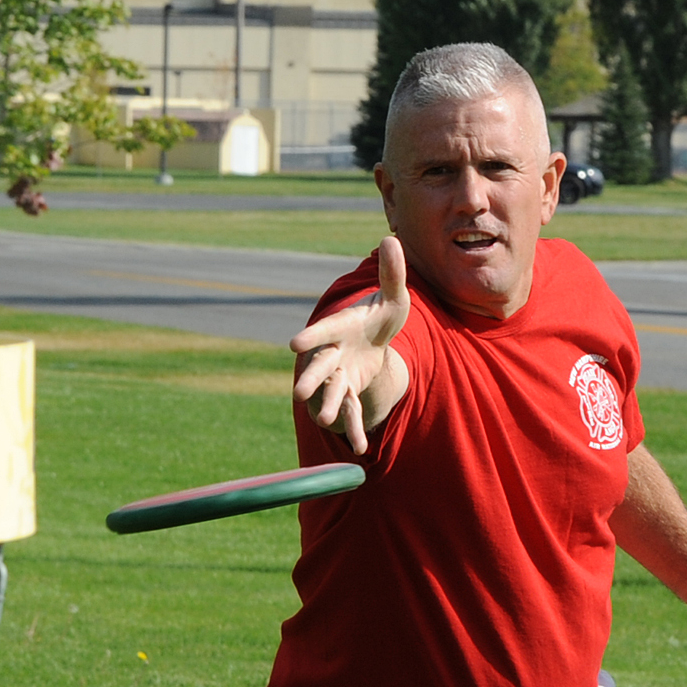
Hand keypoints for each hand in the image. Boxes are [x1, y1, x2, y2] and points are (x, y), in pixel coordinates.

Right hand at [290, 235, 411, 454]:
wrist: (375, 343)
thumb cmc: (378, 317)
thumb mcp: (392, 296)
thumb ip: (391, 273)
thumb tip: (392, 238)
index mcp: (340, 330)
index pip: (323, 333)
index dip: (311, 338)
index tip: (293, 344)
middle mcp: (333, 355)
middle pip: (319, 369)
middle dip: (310, 379)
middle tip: (298, 392)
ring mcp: (339, 377)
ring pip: (331, 394)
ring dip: (328, 407)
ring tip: (325, 421)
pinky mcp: (350, 394)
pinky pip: (353, 414)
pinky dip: (355, 430)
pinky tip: (360, 448)